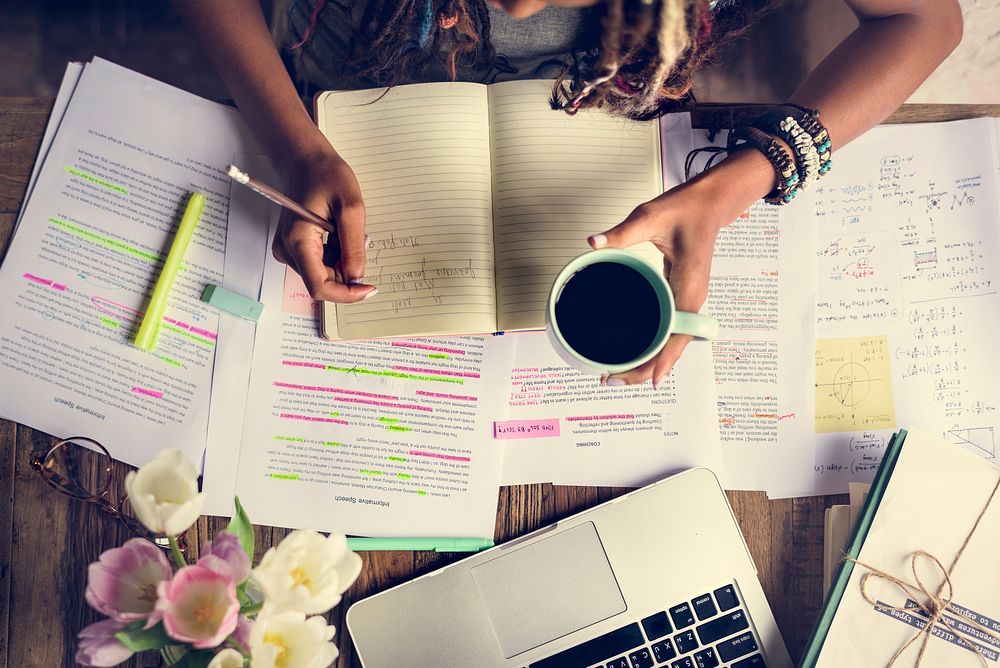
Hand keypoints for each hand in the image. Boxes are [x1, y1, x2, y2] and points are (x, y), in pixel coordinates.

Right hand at [272, 150, 376, 301]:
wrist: (307, 159)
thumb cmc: (326, 175)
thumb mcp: (350, 208)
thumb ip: (353, 247)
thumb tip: (357, 278)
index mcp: (297, 240)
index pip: (319, 287)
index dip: (346, 294)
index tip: (368, 288)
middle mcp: (287, 249)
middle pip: (322, 282)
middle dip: (347, 272)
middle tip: (360, 243)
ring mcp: (288, 249)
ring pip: (323, 273)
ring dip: (342, 261)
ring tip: (346, 230)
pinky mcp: (294, 246)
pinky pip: (319, 263)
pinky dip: (336, 255)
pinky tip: (338, 232)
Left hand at [590, 178, 725, 386]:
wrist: (708, 204)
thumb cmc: (685, 209)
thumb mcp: (650, 217)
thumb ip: (621, 232)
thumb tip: (593, 242)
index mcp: (690, 286)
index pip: (680, 332)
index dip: (665, 358)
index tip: (651, 380)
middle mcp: (691, 299)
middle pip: (672, 346)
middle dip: (645, 368)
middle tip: (610, 379)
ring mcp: (687, 300)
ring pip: (670, 341)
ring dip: (648, 360)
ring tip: (617, 374)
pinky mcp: (680, 297)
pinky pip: (668, 329)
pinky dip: (651, 345)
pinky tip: (633, 352)